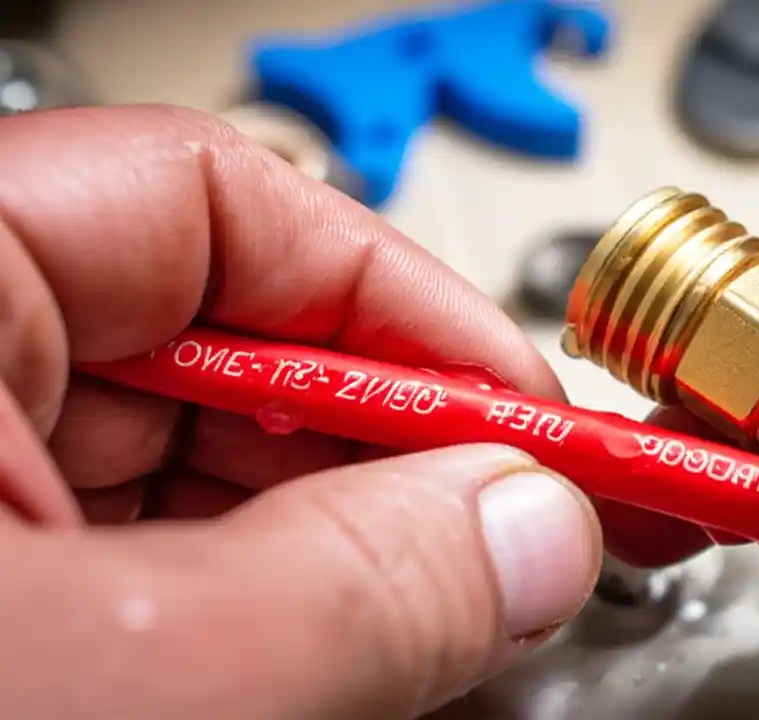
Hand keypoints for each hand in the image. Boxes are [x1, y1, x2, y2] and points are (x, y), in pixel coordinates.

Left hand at [0, 106, 600, 717]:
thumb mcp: (102, 666)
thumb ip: (343, 585)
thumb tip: (526, 534)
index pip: (209, 197)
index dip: (401, 302)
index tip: (519, 409)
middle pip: (217, 347)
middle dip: (384, 453)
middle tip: (502, 542)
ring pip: (184, 468)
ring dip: (331, 545)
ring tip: (431, 616)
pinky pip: (132, 557)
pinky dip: (244, 609)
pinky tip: (322, 654)